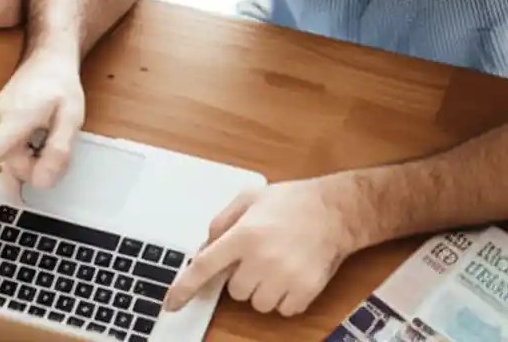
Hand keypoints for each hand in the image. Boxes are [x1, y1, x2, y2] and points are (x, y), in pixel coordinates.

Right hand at [0, 53, 84, 209]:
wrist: (46, 63)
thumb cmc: (58, 87)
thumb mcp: (71, 118)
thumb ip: (59, 151)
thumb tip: (42, 181)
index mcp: (10, 121)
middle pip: (15, 169)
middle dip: (38, 164)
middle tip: (54, 137)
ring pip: (12, 163)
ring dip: (32, 155)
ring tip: (43, 129)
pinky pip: (8, 154)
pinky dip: (25, 150)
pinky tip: (34, 132)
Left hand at [164, 177, 361, 316]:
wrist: (336, 211)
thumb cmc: (292, 202)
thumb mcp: (250, 198)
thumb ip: (222, 221)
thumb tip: (205, 246)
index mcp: (243, 234)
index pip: (204, 266)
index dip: (184, 287)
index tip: (171, 303)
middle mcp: (261, 258)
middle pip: (235, 291)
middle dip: (243, 276)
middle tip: (261, 255)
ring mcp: (284, 277)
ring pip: (257, 304)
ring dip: (264, 290)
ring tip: (280, 263)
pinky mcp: (305, 290)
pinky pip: (283, 311)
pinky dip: (285, 298)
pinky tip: (294, 274)